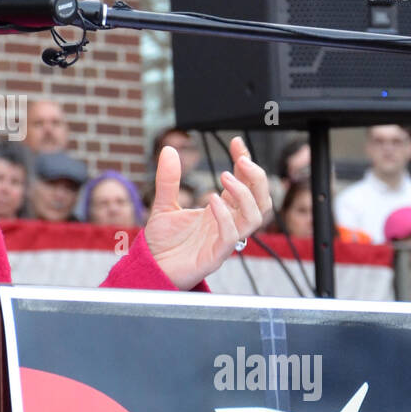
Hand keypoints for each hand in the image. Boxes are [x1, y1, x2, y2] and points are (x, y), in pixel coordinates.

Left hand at [144, 136, 272, 289]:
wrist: (149, 269)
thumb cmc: (162, 243)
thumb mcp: (163, 204)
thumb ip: (168, 179)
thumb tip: (168, 149)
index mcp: (221, 211)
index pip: (244, 184)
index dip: (245, 162)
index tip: (235, 142)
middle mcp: (227, 224)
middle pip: (260, 201)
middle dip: (256, 178)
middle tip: (242, 160)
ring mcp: (223, 241)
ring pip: (254, 218)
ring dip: (244, 195)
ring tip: (224, 177)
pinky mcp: (214, 256)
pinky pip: (231, 237)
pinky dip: (226, 217)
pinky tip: (212, 201)